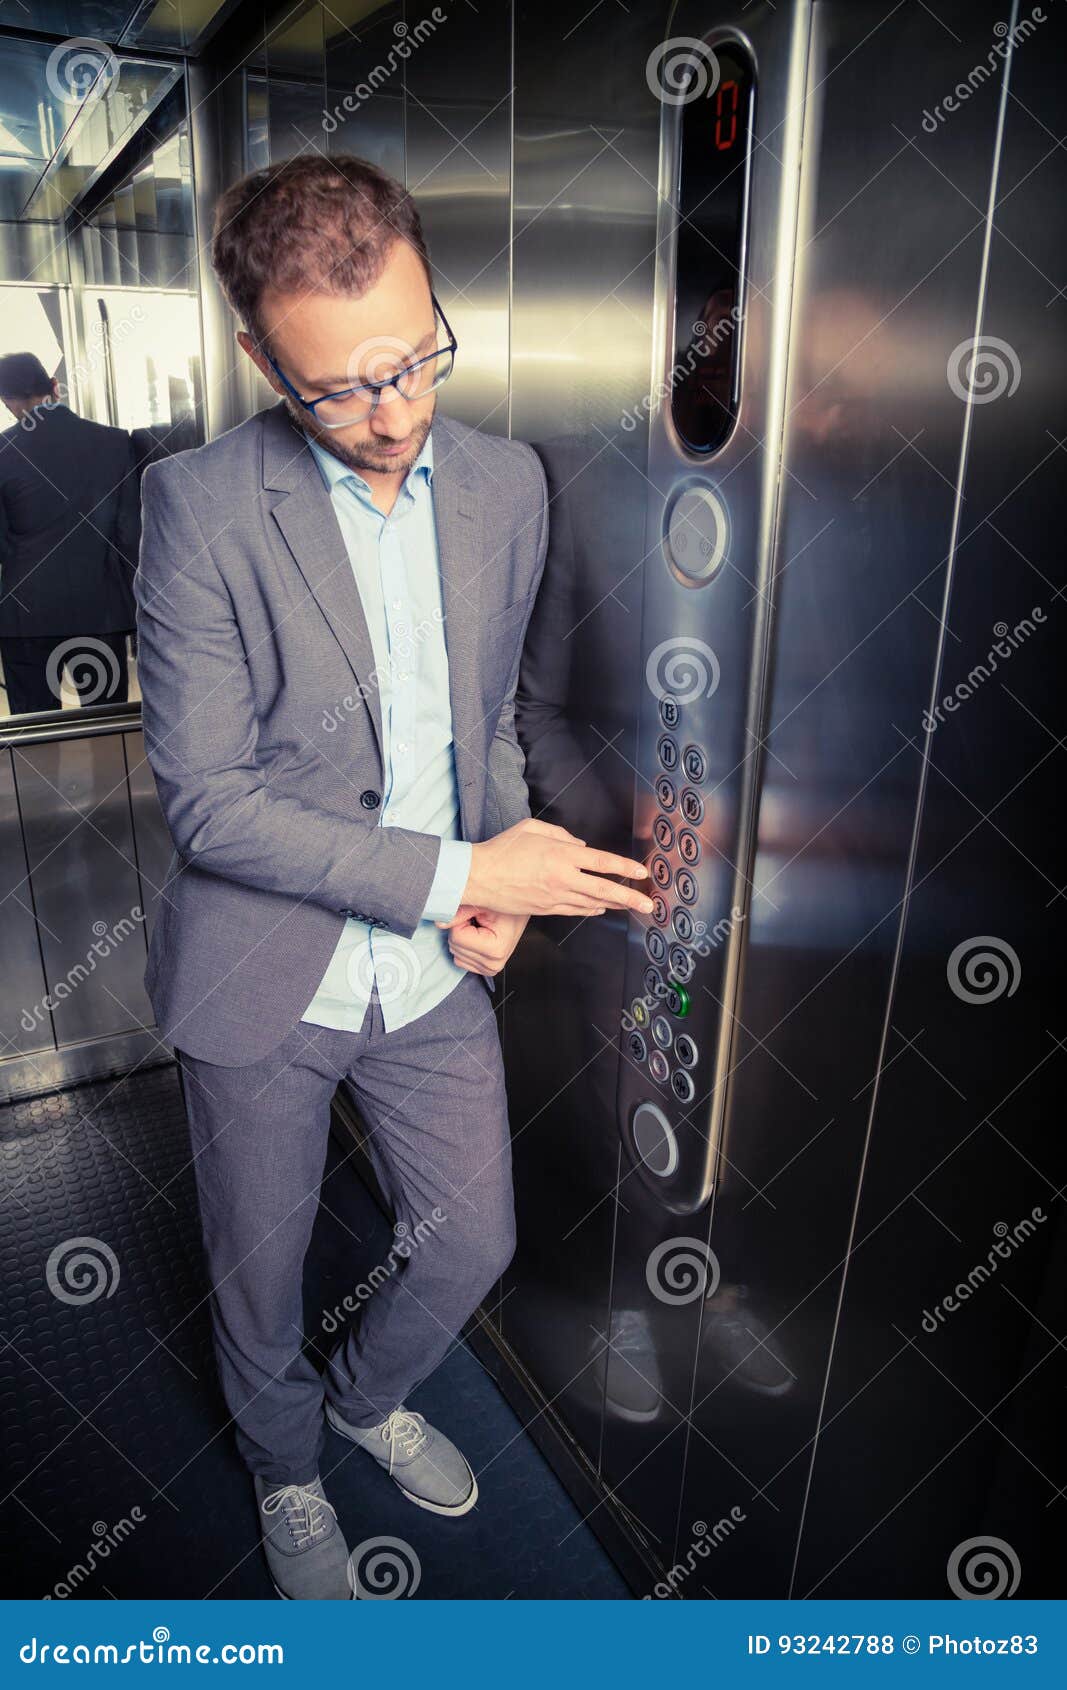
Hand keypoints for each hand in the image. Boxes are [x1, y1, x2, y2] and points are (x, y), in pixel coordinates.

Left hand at [437, 907, 530, 976]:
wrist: (521, 909)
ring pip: (455, 953)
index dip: (461, 920)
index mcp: (496, 949)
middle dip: (461, 928)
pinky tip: (480, 936)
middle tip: (479, 919)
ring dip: (463, 937)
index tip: (476, 914)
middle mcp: (494, 963)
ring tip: (481, 927)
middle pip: (454, 946)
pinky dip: (465, 946)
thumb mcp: (482, 902)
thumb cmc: (506, 905)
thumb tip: (439, 922)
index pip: (457, 937)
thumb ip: (459, 912)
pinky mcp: (486, 969)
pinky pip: (460, 960)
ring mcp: (491, 968)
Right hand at [460, 818, 653, 917]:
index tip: (642, 872)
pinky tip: (602, 909)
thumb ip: (561, 835)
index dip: (625, 868)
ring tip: (633, 908)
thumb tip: (581, 847)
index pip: (602, 863)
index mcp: (561, 855)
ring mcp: (555, 897)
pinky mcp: (546, 909)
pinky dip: (592, 910)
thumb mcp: (531, 828)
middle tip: (649, 905)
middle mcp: (562, 879)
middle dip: (630, 898)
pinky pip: (575, 910)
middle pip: (604, 890)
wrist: (478, 878)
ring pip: (592, 903)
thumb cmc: (501, 849)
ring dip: (615, 905)